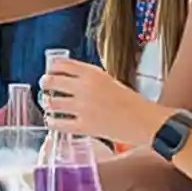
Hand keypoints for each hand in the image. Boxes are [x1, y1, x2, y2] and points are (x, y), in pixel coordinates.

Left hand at [39, 58, 172, 145]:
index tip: (50, 72)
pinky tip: (52, 120)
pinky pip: (56, 123)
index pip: (61, 64)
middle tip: (45, 87)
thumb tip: (65, 76)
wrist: (146, 121)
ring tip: (50, 105)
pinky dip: (51, 121)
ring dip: (47, 103)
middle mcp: (85, 88)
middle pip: (51, 81)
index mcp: (92, 73)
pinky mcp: (84, 126)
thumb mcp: (108, 80)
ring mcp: (83, 107)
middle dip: (45, 84)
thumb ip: (87, 77)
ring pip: (51, 102)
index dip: (52, 68)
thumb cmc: (130, 102)